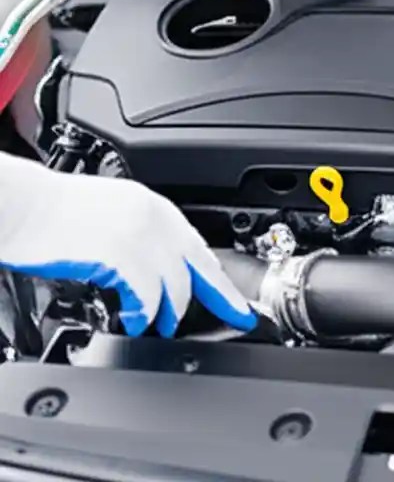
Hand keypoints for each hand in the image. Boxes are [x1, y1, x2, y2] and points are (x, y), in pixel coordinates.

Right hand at [0, 154, 255, 336]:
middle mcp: (153, 219)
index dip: (218, 276)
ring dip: (169, 314)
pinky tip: (138, 323)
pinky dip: (145, 316)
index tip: (234, 296)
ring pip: (176, 287)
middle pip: (201, 267)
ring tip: (159, 325)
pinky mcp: (119, 257)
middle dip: (221, 298)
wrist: (19, 205)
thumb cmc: (51, 212)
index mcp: (153, 207)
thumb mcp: (111, 213)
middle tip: (234, 318)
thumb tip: (159, 266)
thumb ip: (142, 234)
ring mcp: (139, 237)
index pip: (199, 247)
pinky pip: (147, 296)